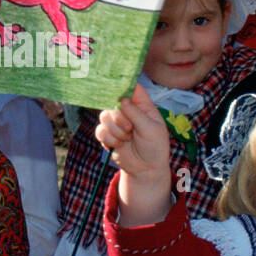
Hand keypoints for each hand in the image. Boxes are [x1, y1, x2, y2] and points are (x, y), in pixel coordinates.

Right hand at [97, 85, 172, 226]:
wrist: (146, 169)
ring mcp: (116, 122)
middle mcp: (128, 110)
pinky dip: (109, 140)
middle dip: (119, 118)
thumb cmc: (155, 147)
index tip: (117, 91)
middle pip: (113, 102)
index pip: (131, 87)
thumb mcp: (151, 129)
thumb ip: (136, 113)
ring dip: (115, 131)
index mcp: (142, 105)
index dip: (122, 85)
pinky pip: (100, 131)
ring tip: (127, 139)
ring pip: (104, 116)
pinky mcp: (108, 134)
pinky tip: (118, 145)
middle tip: (129, 129)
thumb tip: (122, 99)